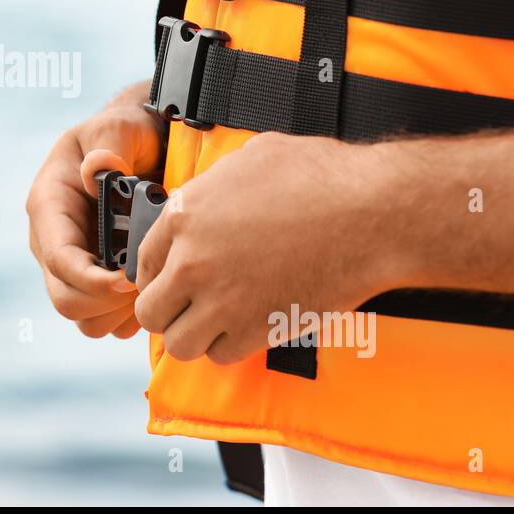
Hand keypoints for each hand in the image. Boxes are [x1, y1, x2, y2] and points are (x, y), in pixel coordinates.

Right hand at [26, 81, 163, 338]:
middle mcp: (53, 242)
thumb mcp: (118, 128)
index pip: (60, 260)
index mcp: (49, 206)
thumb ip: (109, 146)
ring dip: (118, 314)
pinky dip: (128, 317)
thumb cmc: (127, 134)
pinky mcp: (91, 282)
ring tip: (149, 285)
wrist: (142, 146)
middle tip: (146, 284)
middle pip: (66, 299)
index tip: (128, 279)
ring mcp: (72, 265)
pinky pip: (104, 322)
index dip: (92, 280)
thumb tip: (98, 170)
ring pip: (84, 319)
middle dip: (106, 302)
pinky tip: (150, 286)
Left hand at [133, 132, 402, 363]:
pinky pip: (220, 355)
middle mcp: (194, 262)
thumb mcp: (250, 159)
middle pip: (150, 310)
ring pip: (179, 343)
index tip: (168, 279)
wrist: (371, 213)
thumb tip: (201, 201)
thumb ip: (211, 187)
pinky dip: (229, 346)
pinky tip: (244, 327)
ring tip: (212, 322)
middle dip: (167, 310)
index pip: (141, 261)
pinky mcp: (256, 329)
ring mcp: (222, 301)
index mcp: (186, 215)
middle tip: (187, 305)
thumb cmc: (322, 178)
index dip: (156, 273)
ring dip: (193, 335)